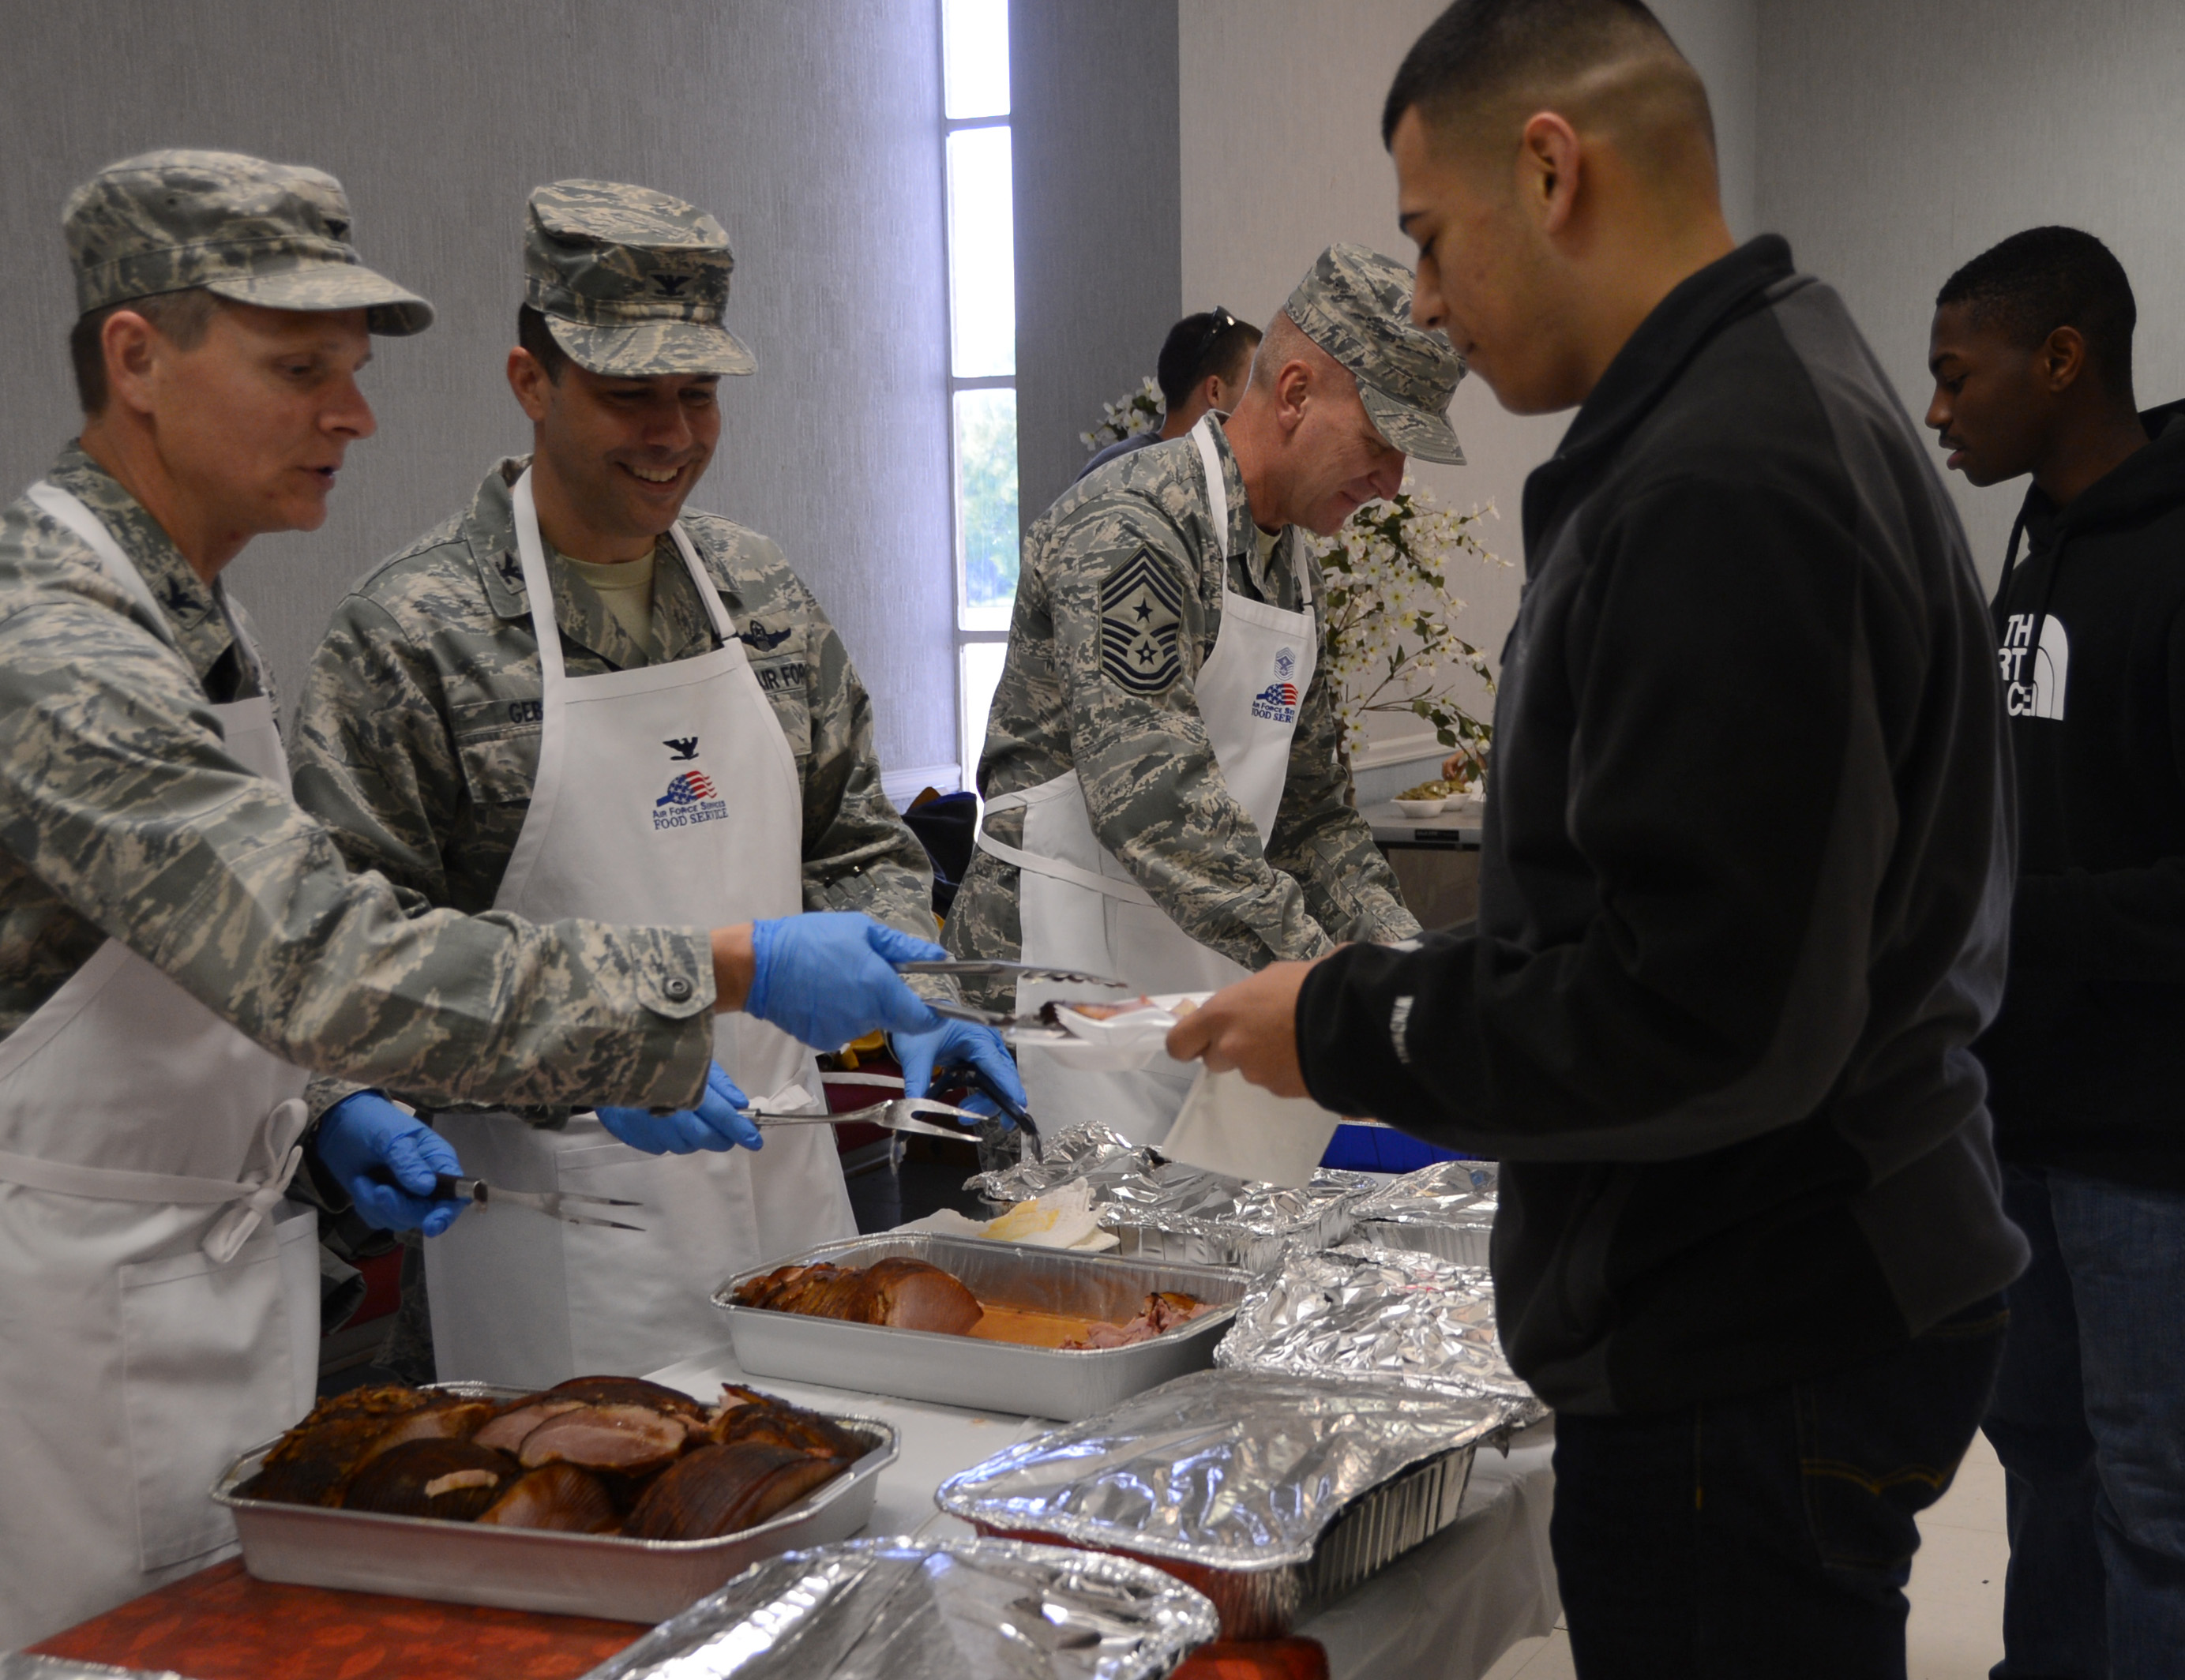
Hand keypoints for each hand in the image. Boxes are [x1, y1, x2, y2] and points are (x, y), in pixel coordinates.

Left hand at [315, 1091, 464, 1235]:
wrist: (339, 1124)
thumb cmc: (374, 1122)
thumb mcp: (391, 1137)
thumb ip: (408, 1162)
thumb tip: (426, 1188)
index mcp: (438, 1162)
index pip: (455, 1194)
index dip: (447, 1211)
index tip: (432, 1224)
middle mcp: (427, 1183)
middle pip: (425, 1212)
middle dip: (401, 1207)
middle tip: (379, 1192)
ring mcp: (405, 1196)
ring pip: (400, 1220)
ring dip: (377, 1205)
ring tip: (362, 1179)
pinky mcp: (383, 1205)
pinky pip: (379, 1220)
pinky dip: (366, 1206)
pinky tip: (360, 1184)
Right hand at [597, 1062, 761, 1153]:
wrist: (607, 1065)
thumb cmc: (658, 1058)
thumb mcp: (693, 1060)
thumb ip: (718, 1084)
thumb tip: (741, 1104)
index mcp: (684, 1090)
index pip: (720, 1116)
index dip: (740, 1129)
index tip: (755, 1140)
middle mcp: (667, 1113)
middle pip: (705, 1138)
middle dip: (722, 1138)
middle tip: (729, 1132)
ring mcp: (650, 1129)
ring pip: (685, 1146)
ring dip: (696, 1138)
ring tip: (692, 1119)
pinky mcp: (638, 1139)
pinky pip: (664, 1147)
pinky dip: (674, 1139)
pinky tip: (669, 1122)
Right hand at [742, 913, 944, 1049]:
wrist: (758, 966)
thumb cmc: (811, 940)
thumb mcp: (860, 930)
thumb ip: (903, 947)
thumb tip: (941, 957)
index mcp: (880, 989)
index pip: (921, 1019)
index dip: (932, 1016)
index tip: (933, 1007)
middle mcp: (865, 1017)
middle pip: (892, 1018)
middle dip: (886, 1000)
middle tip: (862, 972)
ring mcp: (842, 1033)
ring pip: (865, 1022)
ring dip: (859, 1005)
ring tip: (833, 979)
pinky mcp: (821, 1041)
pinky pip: (841, 1029)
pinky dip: (836, 1014)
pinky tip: (818, 995)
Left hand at [893, 1018, 1026, 1126]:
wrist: (916, 1016)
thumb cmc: (920, 1028)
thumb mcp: (916, 1055)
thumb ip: (917, 1081)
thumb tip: (914, 1108)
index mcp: (976, 1035)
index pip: (997, 1064)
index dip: (1007, 1086)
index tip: (1018, 1107)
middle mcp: (989, 1043)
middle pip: (1003, 1076)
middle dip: (994, 1102)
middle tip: (968, 1118)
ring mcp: (988, 1052)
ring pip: (999, 1082)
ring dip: (986, 1102)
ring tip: (964, 1114)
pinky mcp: (983, 1060)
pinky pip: (991, 1081)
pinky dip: (983, 1097)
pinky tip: (969, 1108)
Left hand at [1164, 961, 1314, 1098]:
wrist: (1352, 1018)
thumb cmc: (1310, 984)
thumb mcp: (1274, 977)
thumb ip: (1252, 997)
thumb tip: (1259, 1000)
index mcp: (1221, 1015)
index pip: (1178, 1043)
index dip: (1188, 1043)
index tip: (1199, 1039)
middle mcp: (1232, 1048)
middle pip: (1216, 1059)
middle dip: (1232, 1050)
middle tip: (1261, 1033)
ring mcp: (1258, 1074)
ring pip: (1251, 1070)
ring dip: (1265, 1059)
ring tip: (1297, 1039)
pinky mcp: (1284, 1091)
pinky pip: (1279, 1081)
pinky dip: (1289, 1071)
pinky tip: (1310, 1054)